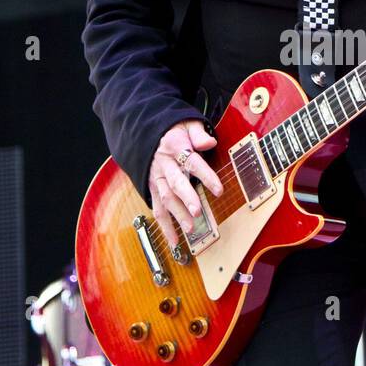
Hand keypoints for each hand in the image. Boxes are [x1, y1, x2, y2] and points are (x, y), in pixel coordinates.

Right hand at [149, 119, 223, 250]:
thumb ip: (198, 133)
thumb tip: (210, 142)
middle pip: (176, 183)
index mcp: (175, 147)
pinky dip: (165, 227)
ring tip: (190, 229)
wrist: (145, 133)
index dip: (206, 176)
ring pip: (165, 199)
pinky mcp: (152, 190)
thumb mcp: (186, 123)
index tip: (219, 190)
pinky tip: (175, 242)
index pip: (192, 162)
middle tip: (197, 212)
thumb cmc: (173, 130)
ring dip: (177, 215)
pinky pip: (157, 210)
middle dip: (186, 198)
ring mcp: (156, 179)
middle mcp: (164, 165)